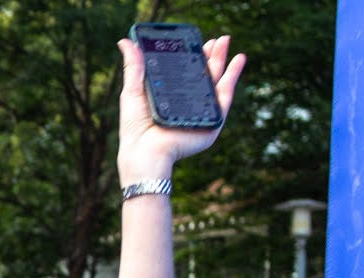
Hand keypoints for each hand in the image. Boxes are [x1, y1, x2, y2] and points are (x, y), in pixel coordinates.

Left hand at [115, 35, 244, 180]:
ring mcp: (202, 113)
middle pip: (202, 75)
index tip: (195, 40)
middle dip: (210, 55)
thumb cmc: (135, 129)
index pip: (184, 73)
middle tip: (216, 38)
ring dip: (222, 60)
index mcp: (170, 99)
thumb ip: (135, 67)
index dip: (191, 56)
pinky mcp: (213, 120)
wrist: (145, 153)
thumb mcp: (133, 92)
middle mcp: (188, 105)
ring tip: (225, 41)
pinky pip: (225, 95)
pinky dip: (232, 76)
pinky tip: (238, 60)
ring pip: (216, 81)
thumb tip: (126, 42)